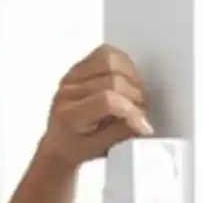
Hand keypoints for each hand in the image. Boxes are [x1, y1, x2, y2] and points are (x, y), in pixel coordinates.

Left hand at [37, 44, 153, 167]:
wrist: (59, 143)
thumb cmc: (77, 147)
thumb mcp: (100, 149)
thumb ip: (121, 133)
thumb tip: (141, 122)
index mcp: (70, 116)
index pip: (107, 101)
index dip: (131, 111)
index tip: (143, 124)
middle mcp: (68, 92)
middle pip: (114, 81)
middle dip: (135, 97)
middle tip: (140, 112)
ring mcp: (72, 77)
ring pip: (111, 61)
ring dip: (132, 77)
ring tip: (134, 96)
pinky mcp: (79, 67)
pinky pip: (105, 53)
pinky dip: (122, 63)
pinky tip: (126, 79)